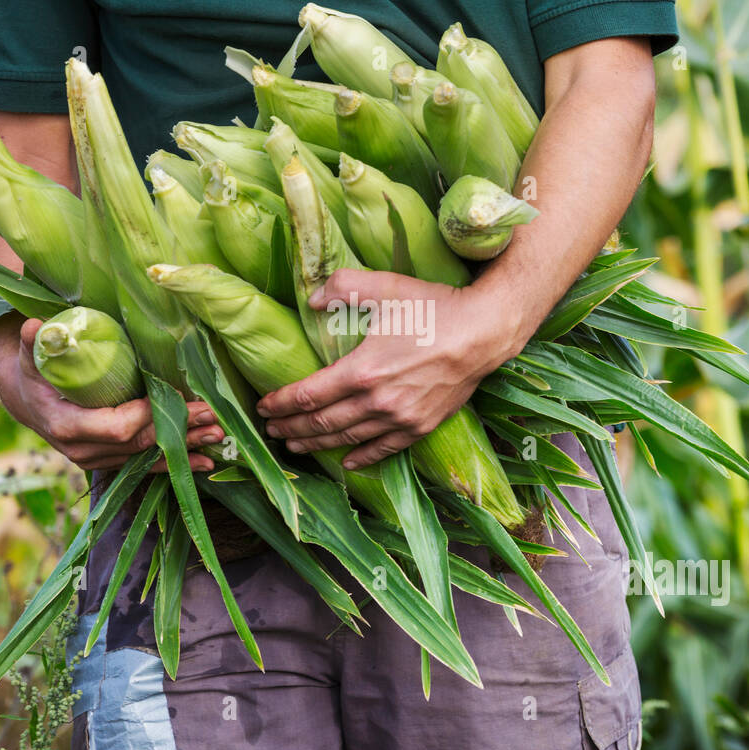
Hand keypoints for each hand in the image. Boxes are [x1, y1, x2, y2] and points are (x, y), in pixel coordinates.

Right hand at [0, 317, 221, 473]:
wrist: (28, 401)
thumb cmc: (35, 372)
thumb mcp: (31, 355)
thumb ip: (35, 342)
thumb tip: (33, 325)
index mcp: (67, 426)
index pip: (117, 427)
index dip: (148, 415)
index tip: (176, 396)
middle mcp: (84, 450)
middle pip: (139, 443)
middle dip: (178, 429)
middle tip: (214, 415)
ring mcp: (99, 459)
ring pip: (147, 457)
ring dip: (185, 447)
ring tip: (219, 437)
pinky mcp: (111, 460)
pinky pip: (146, 465)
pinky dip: (176, 462)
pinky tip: (205, 461)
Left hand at [257, 269, 523, 468]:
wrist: (484, 332)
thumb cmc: (435, 308)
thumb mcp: (386, 287)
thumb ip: (344, 287)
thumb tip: (314, 297)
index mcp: (362, 371)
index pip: (308, 396)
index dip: (281, 404)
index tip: (263, 407)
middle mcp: (377, 402)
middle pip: (322, 423)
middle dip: (291, 429)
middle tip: (271, 431)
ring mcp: (400, 418)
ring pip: (348, 440)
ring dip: (317, 445)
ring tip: (294, 446)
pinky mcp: (421, 426)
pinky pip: (384, 450)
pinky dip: (361, 458)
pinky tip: (347, 462)